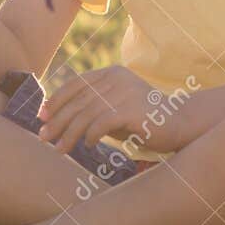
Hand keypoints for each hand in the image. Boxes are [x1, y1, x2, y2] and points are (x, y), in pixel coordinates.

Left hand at [37, 65, 163, 153]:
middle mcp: (115, 79)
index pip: (76, 84)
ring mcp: (124, 92)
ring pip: (86, 114)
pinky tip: (88, 146)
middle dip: (57, 121)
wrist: (182, 123)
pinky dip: (91, 136)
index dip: (56, 100)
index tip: (41, 116)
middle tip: (43, 138)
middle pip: (78, 101)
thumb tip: (58, 121)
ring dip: (69, 134)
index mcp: (111, 74)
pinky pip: (101, 123)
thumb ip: (93, 108)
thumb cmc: (144, 120)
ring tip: (59, 150)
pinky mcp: (131, 108)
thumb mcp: (115, 109)